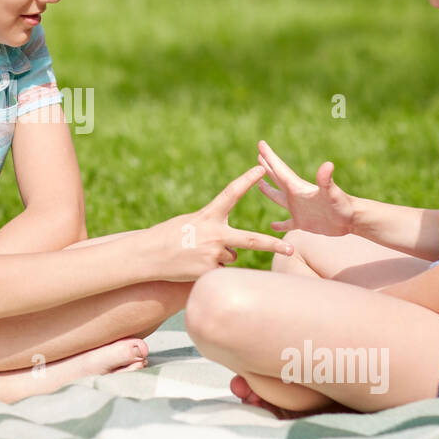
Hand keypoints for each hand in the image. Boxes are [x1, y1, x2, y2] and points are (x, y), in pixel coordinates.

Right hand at [146, 164, 293, 280]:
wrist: (148, 255)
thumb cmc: (169, 235)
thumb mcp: (191, 222)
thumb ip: (215, 228)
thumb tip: (234, 249)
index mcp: (209, 215)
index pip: (231, 193)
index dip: (247, 180)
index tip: (262, 168)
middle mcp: (214, 234)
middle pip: (251, 240)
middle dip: (273, 245)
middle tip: (290, 249)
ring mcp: (212, 254)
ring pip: (232, 256)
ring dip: (221, 256)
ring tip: (198, 253)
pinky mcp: (208, 271)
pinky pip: (221, 270)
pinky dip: (212, 268)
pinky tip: (195, 265)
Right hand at [255, 140, 354, 236]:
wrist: (352, 219)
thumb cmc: (342, 205)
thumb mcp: (332, 193)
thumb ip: (326, 180)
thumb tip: (328, 164)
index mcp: (298, 188)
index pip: (280, 170)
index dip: (270, 157)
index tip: (261, 144)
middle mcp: (296, 196)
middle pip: (278, 178)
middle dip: (268, 167)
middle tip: (259, 154)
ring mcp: (299, 209)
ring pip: (279, 198)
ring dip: (269, 190)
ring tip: (259, 183)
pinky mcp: (303, 222)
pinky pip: (287, 223)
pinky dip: (280, 224)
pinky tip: (273, 226)